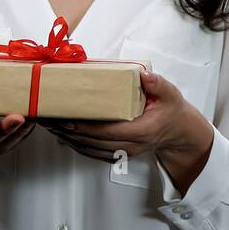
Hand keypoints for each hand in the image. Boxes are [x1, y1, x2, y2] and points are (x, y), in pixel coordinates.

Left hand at [40, 70, 212, 164]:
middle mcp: (132, 145)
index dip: (85, 127)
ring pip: (91, 149)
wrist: (179, 132)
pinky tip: (64, 136)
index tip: (66, 118)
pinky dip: (78, 145)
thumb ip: (158, 84)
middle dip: (69, 131)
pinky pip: (94, 153)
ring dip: (69, 139)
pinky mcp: (120, 155)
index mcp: (142, 130)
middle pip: (94, 141)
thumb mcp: (171, 94)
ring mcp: (125, 153)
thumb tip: (144, 75)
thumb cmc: (172, 110)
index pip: (108, 131)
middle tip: (49, 118)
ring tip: (51, 126)